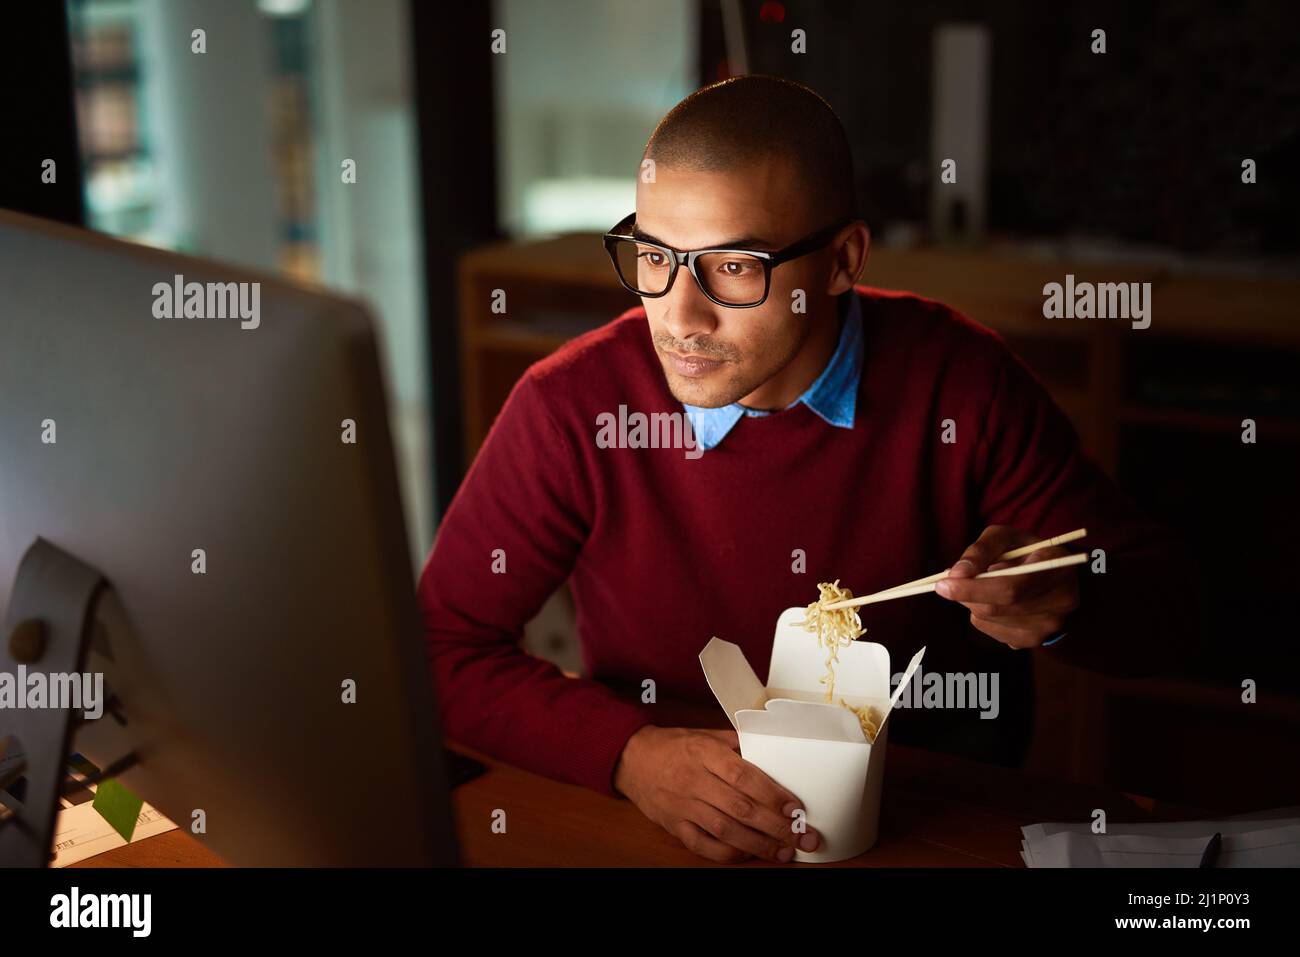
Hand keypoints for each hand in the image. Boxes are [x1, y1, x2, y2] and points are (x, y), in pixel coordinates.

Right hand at [613, 725, 819, 862]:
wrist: (632, 759)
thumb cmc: (675, 746)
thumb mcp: (706, 734)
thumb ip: (738, 744)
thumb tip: (775, 753)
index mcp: (704, 752)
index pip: (743, 776)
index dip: (772, 794)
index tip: (795, 807)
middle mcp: (693, 780)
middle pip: (740, 808)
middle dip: (776, 826)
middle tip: (802, 836)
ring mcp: (682, 806)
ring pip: (725, 830)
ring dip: (758, 845)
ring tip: (784, 851)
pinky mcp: (674, 826)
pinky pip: (704, 845)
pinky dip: (729, 853)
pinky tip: (750, 854)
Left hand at [934, 525, 1079, 648]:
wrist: (1056, 577)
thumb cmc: (1026, 552)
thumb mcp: (1007, 537)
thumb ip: (981, 549)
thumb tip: (956, 573)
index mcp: (1058, 569)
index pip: (1011, 587)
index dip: (974, 588)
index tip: (943, 583)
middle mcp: (1060, 602)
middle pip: (997, 607)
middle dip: (966, 594)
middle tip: (945, 583)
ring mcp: (1048, 626)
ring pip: (990, 619)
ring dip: (972, 602)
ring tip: (981, 585)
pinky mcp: (1033, 641)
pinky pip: (991, 631)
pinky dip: (980, 614)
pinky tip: (994, 601)